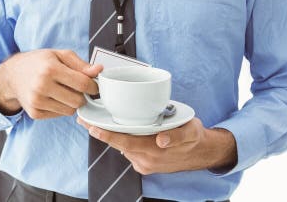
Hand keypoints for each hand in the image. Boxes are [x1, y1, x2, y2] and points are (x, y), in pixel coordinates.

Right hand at [0, 49, 101, 118]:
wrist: (11, 75)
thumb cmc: (37, 62)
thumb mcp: (58, 55)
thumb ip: (80, 64)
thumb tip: (99, 70)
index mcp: (50, 69)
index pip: (83, 84)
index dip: (93, 86)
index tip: (93, 85)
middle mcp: (42, 86)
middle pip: (78, 100)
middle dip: (82, 95)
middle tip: (76, 88)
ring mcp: (37, 101)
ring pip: (70, 110)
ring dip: (71, 102)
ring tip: (63, 91)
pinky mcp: (35, 113)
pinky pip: (59, 115)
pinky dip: (61, 108)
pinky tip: (54, 97)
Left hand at [76, 117, 237, 173]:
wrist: (202, 153)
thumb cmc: (193, 136)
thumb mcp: (190, 130)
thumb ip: (177, 135)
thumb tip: (162, 140)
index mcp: (156, 150)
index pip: (126, 142)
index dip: (108, 135)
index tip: (93, 128)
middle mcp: (148, 159)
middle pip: (119, 145)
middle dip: (100, 133)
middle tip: (84, 121)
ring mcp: (145, 164)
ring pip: (122, 148)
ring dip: (109, 137)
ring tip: (93, 123)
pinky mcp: (144, 164)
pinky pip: (128, 151)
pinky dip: (120, 141)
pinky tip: (112, 131)